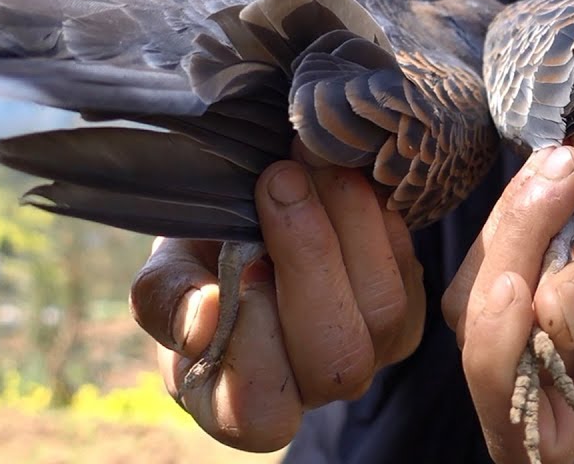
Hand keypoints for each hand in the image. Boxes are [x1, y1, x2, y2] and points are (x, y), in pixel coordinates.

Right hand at [129, 140, 425, 451]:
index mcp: (239, 406)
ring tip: (311, 162)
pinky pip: (409, 269)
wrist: (252, 224)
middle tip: (280, 180)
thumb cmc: (197, 262)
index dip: (254, 341)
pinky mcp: (407, 311)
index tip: (239, 263)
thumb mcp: (165, 275)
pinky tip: (343, 174)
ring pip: (384, 308)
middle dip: (312, 260)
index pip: (261, 410)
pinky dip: (379, 215)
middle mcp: (313, 392)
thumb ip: (168, 300)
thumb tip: (204, 320)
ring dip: (350, 222)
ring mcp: (370, 356)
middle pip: (337, 360)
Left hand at [442, 147, 573, 463]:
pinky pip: (491, 259)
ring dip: (508, 229)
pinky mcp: (537, 281)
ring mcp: (554, 327)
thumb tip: (550, 314)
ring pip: (477, 300)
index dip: (499, 372)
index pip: (534, 436)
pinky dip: (511, 213)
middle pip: (491, 357)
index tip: (518, 285)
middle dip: (504, 265)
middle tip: (554, 182)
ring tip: (565, 166)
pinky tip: (553, 172)